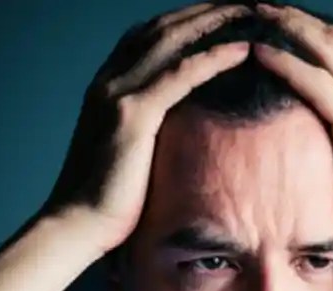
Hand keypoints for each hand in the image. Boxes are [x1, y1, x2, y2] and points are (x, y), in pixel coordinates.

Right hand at [42, 3, 251, 252]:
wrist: (77, 227)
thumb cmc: (110, 202)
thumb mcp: (130, 154)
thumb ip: (150, 132)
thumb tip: (186, 131)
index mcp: (108, 87)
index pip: (152, 36)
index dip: (190, 21)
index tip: (227, 14)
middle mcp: (110, 81)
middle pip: (164, 28)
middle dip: (207, 12)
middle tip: (248, 3)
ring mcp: (117, 94)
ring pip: (174, 41)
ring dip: (216, 23)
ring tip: (255, 13)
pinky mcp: (133, 116)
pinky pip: (181, 75)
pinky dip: (214, 57)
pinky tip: (245, 49)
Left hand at [252, 4, 332, 270]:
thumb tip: (300, 138)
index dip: (301, 25)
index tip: (265, 17)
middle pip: (330, 34)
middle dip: (289, 14)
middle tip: (249, 2)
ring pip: (324, 47)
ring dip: (283, 25)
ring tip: (246, 11)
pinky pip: (317, 82)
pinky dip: (287, 61)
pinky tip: (256, 50)